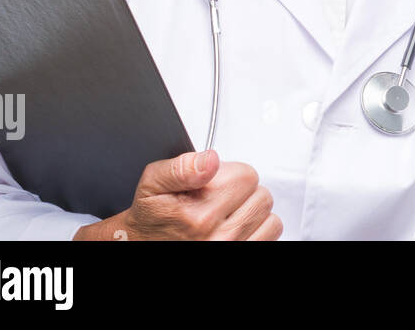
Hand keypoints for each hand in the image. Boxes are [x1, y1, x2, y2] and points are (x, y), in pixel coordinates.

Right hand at [73, 150, 281, 240]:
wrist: (143, 245)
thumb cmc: (153, 218)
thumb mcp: (153, 184)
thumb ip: (182, 166)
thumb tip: (211, 159)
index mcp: (200, 213)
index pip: (246, 175)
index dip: (229, 174)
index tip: (213, 184)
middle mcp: (219, 237)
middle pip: (261, 194)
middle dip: (242, 192)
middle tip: (218, 200)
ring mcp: (232, 247)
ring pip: (268, 215)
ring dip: (252, 211)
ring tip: (228, 214)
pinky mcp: (241, 253)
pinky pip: (271, 234)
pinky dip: (259, 229)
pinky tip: (237, 227)